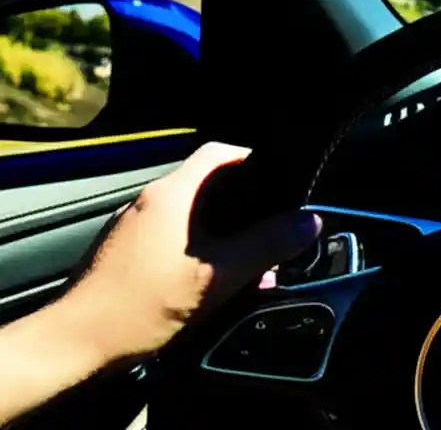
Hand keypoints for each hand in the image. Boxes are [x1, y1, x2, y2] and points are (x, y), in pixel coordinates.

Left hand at [59, 142, 321, 364]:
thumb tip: (309, 222)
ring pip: (193, 216)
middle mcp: (150, 202)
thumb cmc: (142, 305)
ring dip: (225, 235)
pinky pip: (174, 239)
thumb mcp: (217, 277)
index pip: (220, 153)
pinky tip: (216, 284)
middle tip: (275, 231)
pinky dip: (201, 252)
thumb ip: (266, 246)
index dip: (255, 160)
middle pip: (210, 186)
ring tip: (252, 265)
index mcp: (172, 194)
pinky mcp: (126, 253)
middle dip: (246, 208)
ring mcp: (134, 228)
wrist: (76, 343)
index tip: (283, 182)